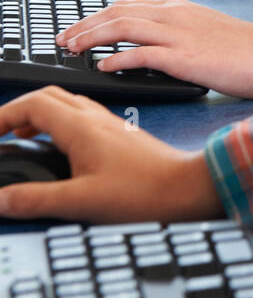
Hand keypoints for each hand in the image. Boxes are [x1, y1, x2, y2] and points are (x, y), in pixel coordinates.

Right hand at [0, 87, 221, 222]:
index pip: (31, 104)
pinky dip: (58, 123)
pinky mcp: (118, 135)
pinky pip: (80, 116)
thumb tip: (0, 200)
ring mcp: (108, 124)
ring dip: (37, 114)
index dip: (2, 116)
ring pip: (64, 104)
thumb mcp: (82, 201)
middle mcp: (94, 118)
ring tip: (19, 138)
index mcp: (81, 126)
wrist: (188, 188)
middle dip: (16, 111)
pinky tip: (58, 146)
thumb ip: (37, 200)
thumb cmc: (145, 192)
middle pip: (46, 96)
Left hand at [56, 0, 252, 97]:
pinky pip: (141, 54)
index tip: (77, 27)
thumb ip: (178, 36)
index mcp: (178, 8)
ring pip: (122, 27)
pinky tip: (102, 67)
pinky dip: (116, 59)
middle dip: (83, 24)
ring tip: (71, 49)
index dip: (96, 15)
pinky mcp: (185, 56)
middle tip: (62, 38)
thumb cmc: (249, 51)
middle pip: (116, 12)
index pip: (126, 5)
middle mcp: (174, 15)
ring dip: (91, 37)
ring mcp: (179, 34)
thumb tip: (153, 50)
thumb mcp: (208, 33)